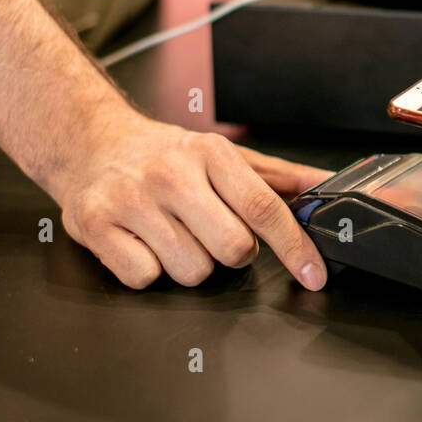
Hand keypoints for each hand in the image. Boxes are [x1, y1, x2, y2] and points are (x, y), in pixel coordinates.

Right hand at [49, 111, 330, 289]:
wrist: (90, 143)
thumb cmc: (165, 156)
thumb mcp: (226, 156)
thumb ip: (281, 177)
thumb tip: (330, 186)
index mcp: (210, 153)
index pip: (264, 208)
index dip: (295, 248)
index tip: (314, 275)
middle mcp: (170, 174)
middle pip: (232, 249)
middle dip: (234, 254)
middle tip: (215, 234)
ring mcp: (131, 200)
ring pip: (191, 271)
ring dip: (191, 264)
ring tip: (176, 235)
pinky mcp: (96, 226)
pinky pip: (145, 278)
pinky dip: (150, 270)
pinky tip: (143, 243)